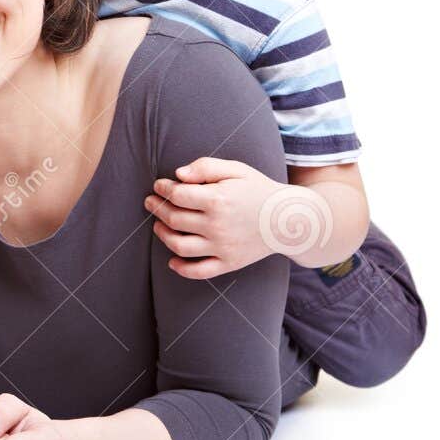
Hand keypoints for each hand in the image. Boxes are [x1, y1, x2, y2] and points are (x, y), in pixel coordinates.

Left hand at [145, 157, 283, 277]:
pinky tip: (172, 261)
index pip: (177, 195)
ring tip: (158, 225)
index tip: (159, 185)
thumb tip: (177, 174)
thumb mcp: (236, 170)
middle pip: (174, 219)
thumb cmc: (258, 189)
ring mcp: (222, 247)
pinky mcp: (229, 263)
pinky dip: (181, 269)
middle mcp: (217, 225)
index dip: (163, 189)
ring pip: (179, 246)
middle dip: (157, 209)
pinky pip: (199, 271)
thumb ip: (205, 167)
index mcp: (218, 199)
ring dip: (162, 235)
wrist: (289, 218)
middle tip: (151, 202)